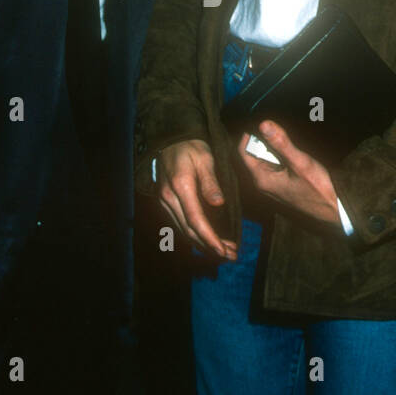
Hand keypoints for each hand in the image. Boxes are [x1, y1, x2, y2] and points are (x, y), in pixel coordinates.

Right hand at [156, 140, 237, 260]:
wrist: (171, 139)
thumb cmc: (192, 146)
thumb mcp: (206, 158)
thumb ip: (211, 182)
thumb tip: (219, 204)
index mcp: (181, 186)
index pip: (196, 220)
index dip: (210, 238)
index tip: (224, 250)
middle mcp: (168, 197)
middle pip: (189, 230)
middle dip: (210, 246)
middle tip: (231, 256)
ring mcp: (164, 201)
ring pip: (183, 230)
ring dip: (203, 243)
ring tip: (225, 251)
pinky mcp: (165, 202)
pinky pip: (179, 223)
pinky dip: (194, 235)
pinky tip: (208, 240)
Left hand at [237, 121, 339, 225]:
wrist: (334, 210)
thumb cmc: (318, 190)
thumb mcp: (299, 162)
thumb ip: (281, 143)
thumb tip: (263, 124)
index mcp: (261, 178)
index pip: (243, 151)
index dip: (249, 134)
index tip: (260, 121)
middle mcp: (263, 183)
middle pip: (253, 154)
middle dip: (263, 139)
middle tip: (277, 128)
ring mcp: (272, 184)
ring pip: (265, 158)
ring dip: (273, 147)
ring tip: (285, 137)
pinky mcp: (282, 185)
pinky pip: (275, 165)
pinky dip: (280, 155)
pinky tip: (292, 152)